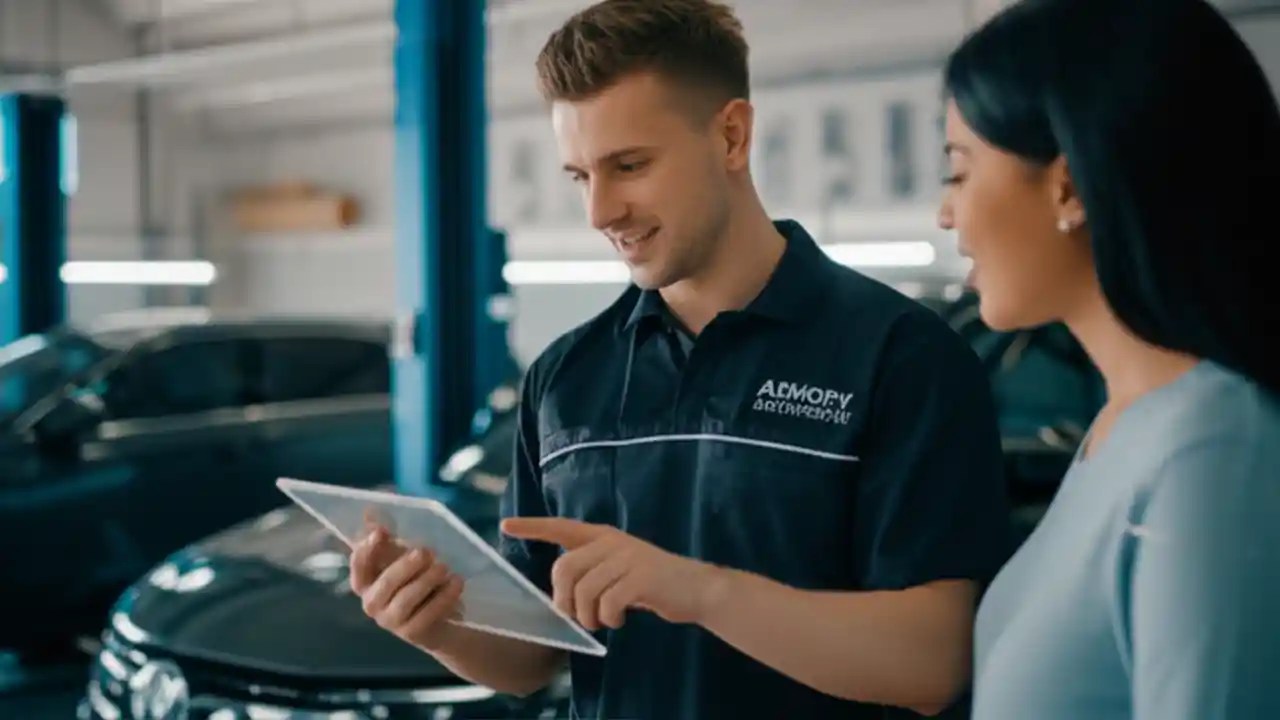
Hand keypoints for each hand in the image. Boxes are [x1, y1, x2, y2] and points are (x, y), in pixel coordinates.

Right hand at [349, 525, 465, 651]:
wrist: (440, 621)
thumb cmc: (416, 583)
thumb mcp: (404, 559)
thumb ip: (388, 540)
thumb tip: (370, 511)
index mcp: (366, 584)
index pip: (359, 568)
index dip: (366, 551)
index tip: (380, 532)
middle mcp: (373, 605)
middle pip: (385, 584)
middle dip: (405, 566)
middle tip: (425, 551)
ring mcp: (392, 622)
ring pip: (405, 600)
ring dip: (426, 581)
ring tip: (444, 566)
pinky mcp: (413, 634)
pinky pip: (427, 615)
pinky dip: (443, 597)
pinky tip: (457, 582)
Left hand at [501, 517, 726, 630]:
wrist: (698, 589)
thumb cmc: (653, 585)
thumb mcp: (619, 571)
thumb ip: (592, 574)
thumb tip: (561, 599)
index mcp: (604, 537)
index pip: (562, 527)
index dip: (533, 527)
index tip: (506, 525)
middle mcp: (612, 542)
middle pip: (564, 569)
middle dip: (564, 600)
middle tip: (578, 617)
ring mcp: (628, 557)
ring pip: (584, 590)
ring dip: (588, 616)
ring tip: (602, 621)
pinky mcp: (642, 577)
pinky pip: (608, 603)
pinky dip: (609, 619)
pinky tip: (620, 620)